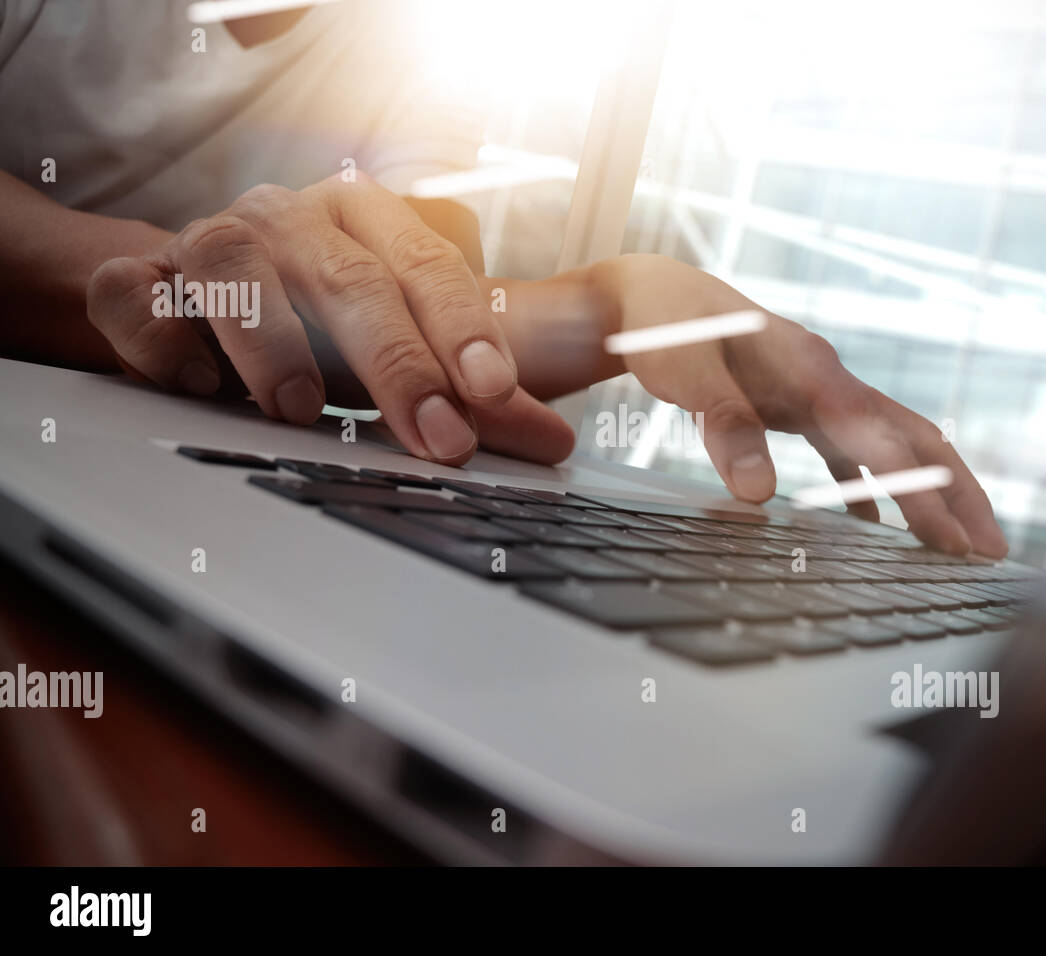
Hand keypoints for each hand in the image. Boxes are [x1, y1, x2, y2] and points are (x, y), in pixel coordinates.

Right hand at [86, 173, 573, 464]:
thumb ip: (477, 400)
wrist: (202, 298)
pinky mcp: (136, 279)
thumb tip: (555, 444)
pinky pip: (134, 297)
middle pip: (348, 277)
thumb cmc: (321, 326)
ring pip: (233, 266)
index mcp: (367, 219)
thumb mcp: (403, 357)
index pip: (427, 267)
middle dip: (398, 363)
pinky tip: (196, 386)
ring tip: (303, 409)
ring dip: (271, 340)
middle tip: (437, 436)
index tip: (493, 392)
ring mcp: (207, 240)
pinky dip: (162, 337)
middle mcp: (290, 218)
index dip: (463, 329)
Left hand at [592, 254, 1006, 556]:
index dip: (924, 498)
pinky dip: (872, 488)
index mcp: (816, 372)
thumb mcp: (690, 378)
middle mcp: (832, 379)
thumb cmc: (671, 332)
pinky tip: (876, 530)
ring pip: (895, 443)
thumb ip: (727, 431)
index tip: (956, 547)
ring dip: (928, 492)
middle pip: (918, 438)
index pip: (887, 444)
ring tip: (957, 549)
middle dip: (959, 495)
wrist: (655, 295)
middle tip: (993, 554)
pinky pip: (853, 450)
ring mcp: (821, 390)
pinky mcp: (802, 404)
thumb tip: (758, 497)